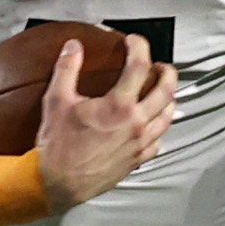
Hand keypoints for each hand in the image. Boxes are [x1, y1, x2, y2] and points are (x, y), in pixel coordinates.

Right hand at [39, 33, 178, 211]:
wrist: (59, 183)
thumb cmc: (58, 146)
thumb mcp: (56, 101)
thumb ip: (67, 69)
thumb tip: (72, 48)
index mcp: (118, 106)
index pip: (139, 66)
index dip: (139, 47)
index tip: (133, 42)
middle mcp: (136, 124)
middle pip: (166, 90)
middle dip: (167, 72)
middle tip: (159, 66)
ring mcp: (139, 143)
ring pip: (168, 116)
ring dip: (168, 99)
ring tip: (161, 91)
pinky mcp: (137, 159)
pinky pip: (158, 141)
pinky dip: (158, 128)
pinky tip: (150, 125)